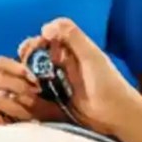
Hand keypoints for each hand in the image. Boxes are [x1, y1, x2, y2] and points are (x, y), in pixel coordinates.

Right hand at [0, 56, 41, 140]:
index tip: (35, 81)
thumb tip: (36, 88)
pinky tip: (9, 127)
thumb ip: (5, 89)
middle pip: (0, 79)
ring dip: (17, 109)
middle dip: (22, 89)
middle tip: (35, 102)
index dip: (19, 68)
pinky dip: (3, 122)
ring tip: (28, 119)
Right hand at [19, 18, 140, 134]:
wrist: (116, 114)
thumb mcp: (90, 55)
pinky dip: (32, 86)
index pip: (49, 35)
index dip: (38, 39)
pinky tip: (31, 91)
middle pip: (39, 51)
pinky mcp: (58, 95)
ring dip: (28, 71)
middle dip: (29, 55)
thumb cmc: (107, 82)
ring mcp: (61, 78)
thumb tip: (45, 27)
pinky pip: (40, 86)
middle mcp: (65, 60)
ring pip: (37, 68)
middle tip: (26, 67)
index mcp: (74, 47)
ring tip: (29, 80)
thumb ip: (72, 36)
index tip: (32, 48)